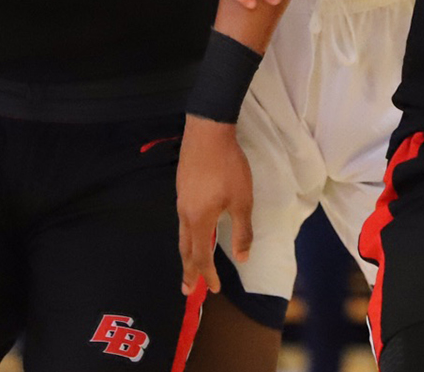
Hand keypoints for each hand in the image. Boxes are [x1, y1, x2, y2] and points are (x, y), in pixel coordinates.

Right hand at [175, 116, 252, 295]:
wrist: (207, 132)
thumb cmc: (228, 168)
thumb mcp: (242, 201)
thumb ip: (242, 230)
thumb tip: (242, 257)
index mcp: (199, 220)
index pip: (201, 256)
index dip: (207, 275)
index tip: (214, 289)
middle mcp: (185, 214)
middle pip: (185, 249)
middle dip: (188, 271)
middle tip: (187, 290)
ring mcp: (181, 200)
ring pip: (182, 235)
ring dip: (187, 253)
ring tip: (190, 266)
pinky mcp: (182, 188)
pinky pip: (183, 221)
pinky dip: (187, 236)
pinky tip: (193, 232)